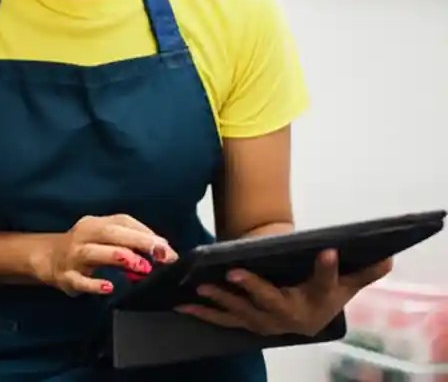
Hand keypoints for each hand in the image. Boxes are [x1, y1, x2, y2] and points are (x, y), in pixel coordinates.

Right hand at [39, 214, 178, 295]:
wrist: (48, 258)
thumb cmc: (85, 247)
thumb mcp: (105, 238)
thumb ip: (131, 241)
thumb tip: (162, 249)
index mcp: (95, 223)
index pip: (122, 222)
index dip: (145, 233)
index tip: (165, 247)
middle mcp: (83, 235)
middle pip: (109, 233)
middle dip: (137, 241)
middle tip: (160, 254)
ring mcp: (73, 255)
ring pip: (92, 252)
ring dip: (118, 256)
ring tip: (140, 266)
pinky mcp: (66, 276)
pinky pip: (79, 280)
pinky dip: (93, 284)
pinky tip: (108, 288)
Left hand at [176, 249, 392, 335]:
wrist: (308, 318)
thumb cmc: (324, 293)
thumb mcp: (346, 283)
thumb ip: (363, 270)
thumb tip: (388, 256)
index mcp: (316, 302)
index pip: (325, 283)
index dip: (328, 269)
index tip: (328, 250)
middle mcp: (289, 317)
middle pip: (272, 300)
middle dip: (253, 287)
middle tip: (236, 271)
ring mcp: (264, 322)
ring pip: (241, 310)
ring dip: (221, 298)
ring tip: (203, 284)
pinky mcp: (245, 322)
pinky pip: (222, 319)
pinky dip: (203, 312)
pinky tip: (184, 304)